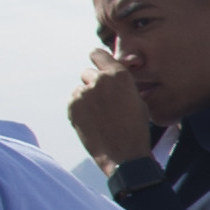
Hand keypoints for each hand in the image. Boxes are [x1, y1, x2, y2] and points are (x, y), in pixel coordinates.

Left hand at [66, 52, 149, 167]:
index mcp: (118, 74)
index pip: (97, 53)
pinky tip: (92, 122)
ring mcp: (84, 93)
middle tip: (103, 102)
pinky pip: (73, 102)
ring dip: (86, 98)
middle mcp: (99, 79)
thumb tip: (110, 74)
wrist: (124, 155)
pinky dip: (79, 110)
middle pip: (87, 73)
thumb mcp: (137, 99)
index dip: (97, 60)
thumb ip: (121, 83)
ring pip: (80, 89)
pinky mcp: (72, 107)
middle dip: (93, 84)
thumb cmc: (135, 129)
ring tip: (99, 117)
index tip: (97, 68)